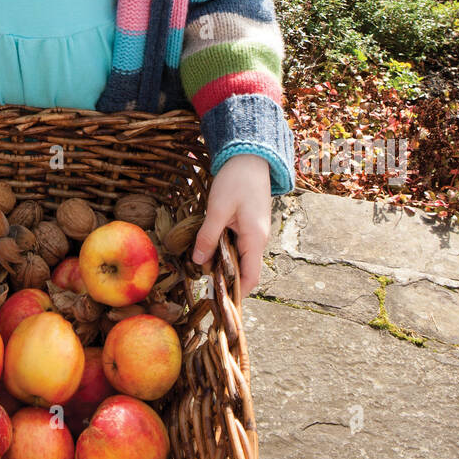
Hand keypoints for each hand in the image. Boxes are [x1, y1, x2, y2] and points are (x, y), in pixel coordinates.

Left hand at [191, 154, 271, 298]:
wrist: (250, 158)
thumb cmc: (235, 181)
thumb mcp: (217, 209)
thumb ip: (208, 236)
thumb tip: (199, 261)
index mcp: (255, 239)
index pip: (250, 278)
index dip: (236, 292)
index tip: (218, 300)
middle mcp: (259, 240)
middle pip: (245, 270)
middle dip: (225, 278)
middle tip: (201, 282)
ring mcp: (255, 233)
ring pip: (240, 257)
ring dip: (223, 263)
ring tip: (201, 265)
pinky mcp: (250, 225)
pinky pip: (239, 245)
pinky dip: (225, 250)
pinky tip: (209, 247)